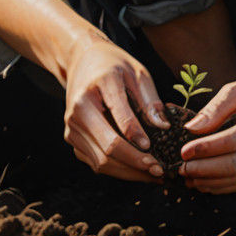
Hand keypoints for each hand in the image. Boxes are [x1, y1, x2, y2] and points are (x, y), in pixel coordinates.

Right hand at [61, 33, 168, 181]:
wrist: (82, 60)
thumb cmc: (114, 65)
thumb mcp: (137, 72)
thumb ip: (150, 100)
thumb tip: (163, 127)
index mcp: (98, 86)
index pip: (120, 118)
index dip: (138, 137)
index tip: (155, 150)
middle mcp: (79, 110)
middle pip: (108, 148)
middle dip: (135, 163)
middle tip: (159, 171)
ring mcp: (72, 127)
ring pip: (101, 161)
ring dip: (128, 172)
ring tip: (152, 175)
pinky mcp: (72, 138)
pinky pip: (95, 162)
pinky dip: (117, 170)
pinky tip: (136, 169)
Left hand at [178, 67, 235, 193]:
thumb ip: (218, 106)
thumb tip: (192, 128)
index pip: (231, 142)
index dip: (204, 149)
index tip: (183, 151)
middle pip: (234, 167)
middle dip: (203, 170)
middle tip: (180, 168)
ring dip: (210, 182)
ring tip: (188, 176)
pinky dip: (224, 186)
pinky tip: (206, 180)